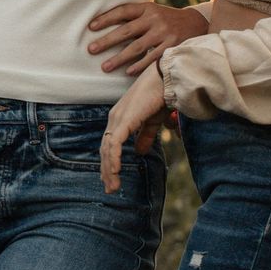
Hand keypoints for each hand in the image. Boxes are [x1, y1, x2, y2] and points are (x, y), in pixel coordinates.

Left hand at [86, 2, 207, 75]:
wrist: (197, 24)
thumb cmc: (167, 19)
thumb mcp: (153, 12)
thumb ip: (136, 17)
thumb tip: (107, 24)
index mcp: (147, 8)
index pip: (123, 11)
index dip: (106, 18)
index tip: (91, 27)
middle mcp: (154, 18)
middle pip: (126, 31)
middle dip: (106, 41)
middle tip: (91, 49)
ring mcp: (164, 32)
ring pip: (137, 47)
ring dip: (119, 58)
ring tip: (105, 67)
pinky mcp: (173, 46)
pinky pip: (152, 58)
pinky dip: (140, 65)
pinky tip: (128, 72)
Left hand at [101, 66, 170, 193]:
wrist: (164, 80)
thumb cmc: (159, 97)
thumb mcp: (151, 122)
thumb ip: (144, 136)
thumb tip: (139, 152)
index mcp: (119, 120)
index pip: (110, 145)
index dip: (109, 163)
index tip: (111, 179)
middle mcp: (114, 119)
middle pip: (105, 150)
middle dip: (106, 171)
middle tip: (110, 188)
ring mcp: (117, 119)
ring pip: (108, 149)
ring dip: (109, 169)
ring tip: (112, 186)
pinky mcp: (124, 120)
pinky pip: (115, 143)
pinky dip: (114, 158)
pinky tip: (114, 171)